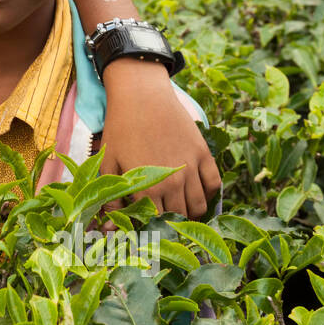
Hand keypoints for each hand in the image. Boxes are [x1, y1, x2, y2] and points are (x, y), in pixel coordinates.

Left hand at [96, 58, 220, 228]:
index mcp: (147, 189)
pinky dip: (210, 195)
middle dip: (170, 224)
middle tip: (163, 223)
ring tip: (182, 215)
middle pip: (178, 218)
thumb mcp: (109, 164)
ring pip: (199, 206)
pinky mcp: (203, 153)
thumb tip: (110, 229)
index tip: (146, 227)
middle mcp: (173, 182)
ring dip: (191, 215)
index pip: (155, 224)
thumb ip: (111, 199)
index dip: (150, 229)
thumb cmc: (120, 129)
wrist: (141, 94)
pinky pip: (214, 184)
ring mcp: (191, 168)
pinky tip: (199, 197)